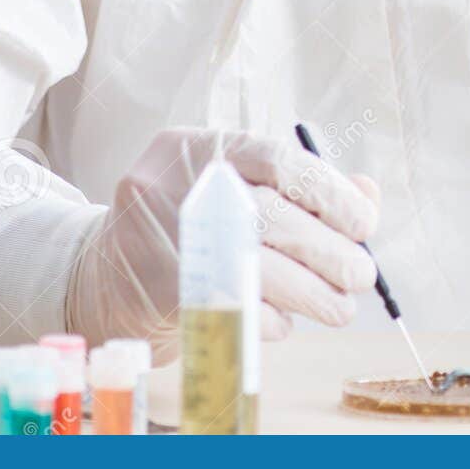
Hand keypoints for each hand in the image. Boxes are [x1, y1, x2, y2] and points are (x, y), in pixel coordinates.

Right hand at [66, 128, 378, 357]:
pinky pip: (229, 304)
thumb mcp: (234, 191)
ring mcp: (159, 234)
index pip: (278, 159)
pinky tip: (286, 322)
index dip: (330, 192)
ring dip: (309, 292)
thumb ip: (301, 188)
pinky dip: (268, 318)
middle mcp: (175, 181)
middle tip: (361, 275)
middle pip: (270, 215)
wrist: (100, 278)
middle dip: (327, 250)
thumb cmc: (186, 228)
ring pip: (254, 264)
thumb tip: (368, 194)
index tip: (364, 224)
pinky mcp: (155, 287)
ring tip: (339, 308)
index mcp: (200, 146)